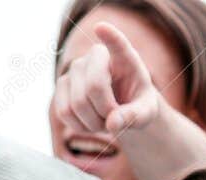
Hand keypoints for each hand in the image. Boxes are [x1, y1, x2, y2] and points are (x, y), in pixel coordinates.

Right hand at [52, 23, 162, 139]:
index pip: (117, 44)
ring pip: (76, 104)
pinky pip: (64, 112)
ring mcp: (75, 69)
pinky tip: (89, 123)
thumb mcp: (145, 113)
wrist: (120, 110)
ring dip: (92, 123)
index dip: (109, 36)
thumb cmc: (136, 106)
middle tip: (115, 120)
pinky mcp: (61, 86)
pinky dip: (78, 126)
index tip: (101, 28)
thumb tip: (112, 124)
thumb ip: (134, 117)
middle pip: (93, 88)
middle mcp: (95, 56)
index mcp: (124, 57)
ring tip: (104, 121)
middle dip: (105, 113)